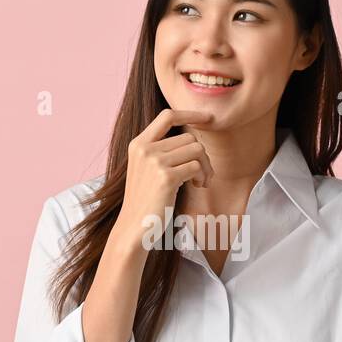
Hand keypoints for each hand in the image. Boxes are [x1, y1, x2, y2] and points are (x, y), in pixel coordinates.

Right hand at [112, 109, 215, 253]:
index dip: (190, 114)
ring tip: (200, 181)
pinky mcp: (166, 177)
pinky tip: (196, 187)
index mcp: (138, 144)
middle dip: (202, 155)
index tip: (207, 118)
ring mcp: (154, 162)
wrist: (133, 227)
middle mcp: (145, 149)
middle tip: (202, 174)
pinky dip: (202, 177)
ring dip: (205, 166)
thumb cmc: (145, 200)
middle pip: (189, 137)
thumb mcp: (146, 169)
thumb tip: (192, 137)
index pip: (167, 116)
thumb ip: (161, 150)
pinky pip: (197, 166)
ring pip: (196, 150)